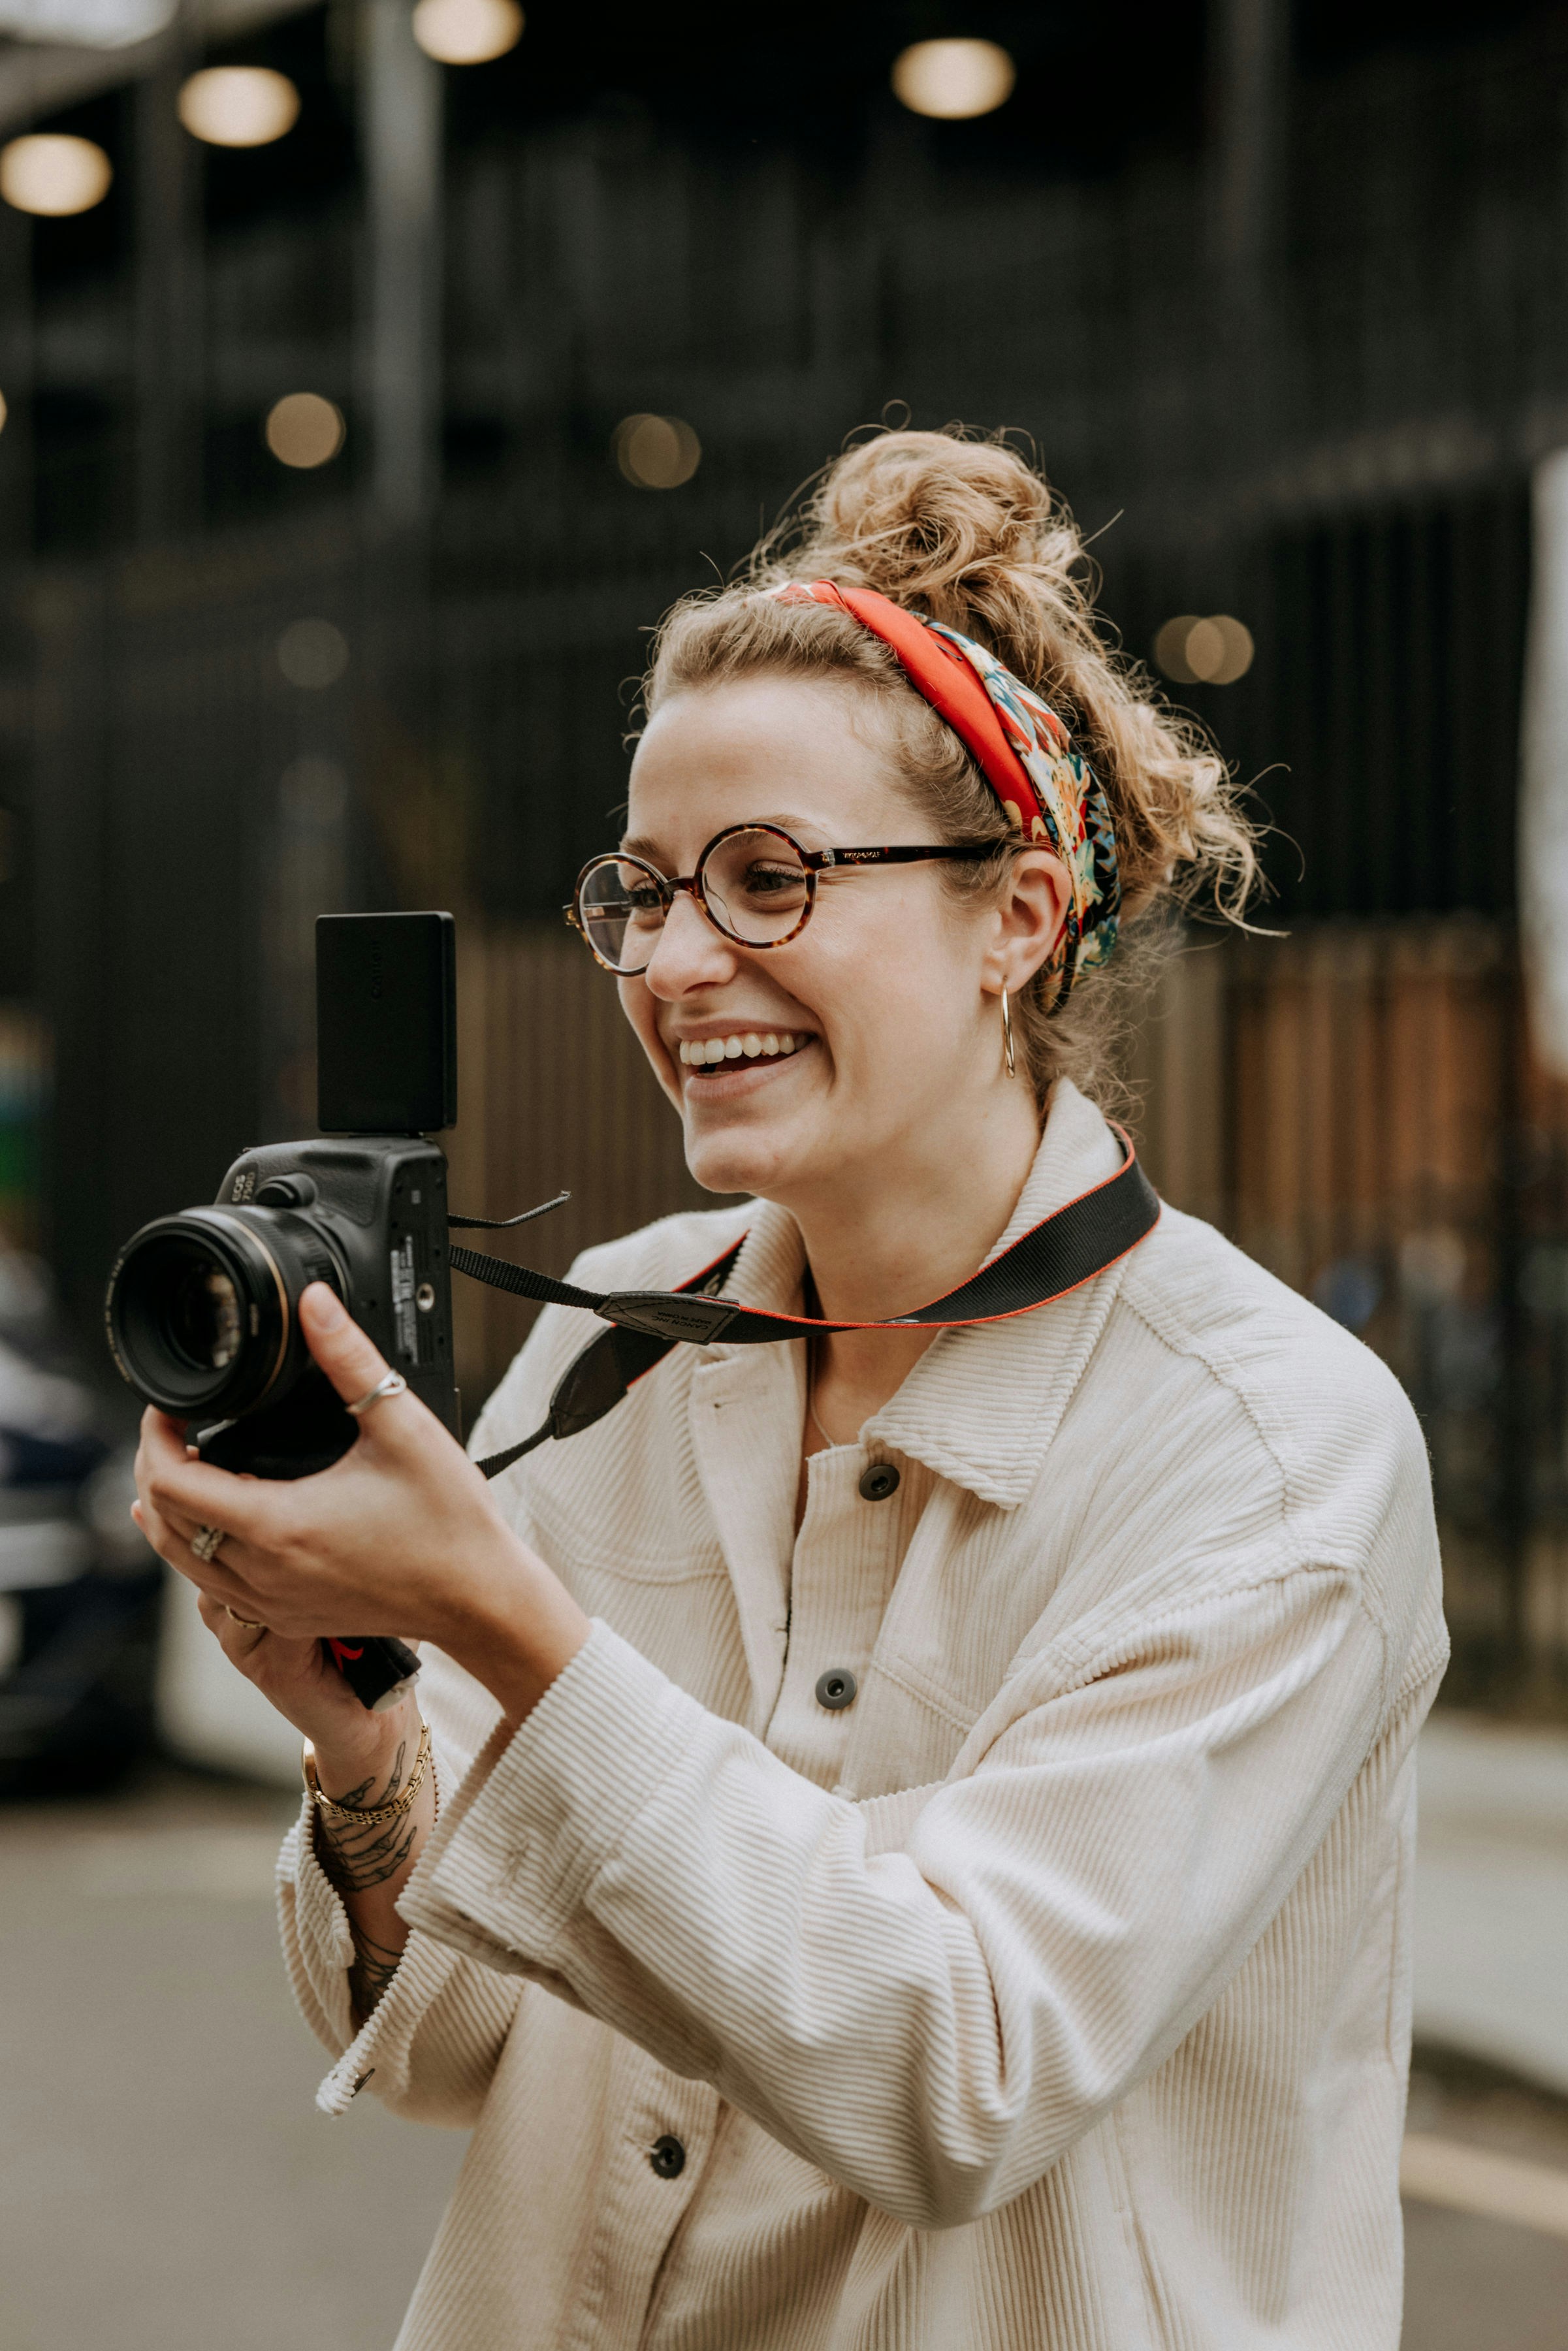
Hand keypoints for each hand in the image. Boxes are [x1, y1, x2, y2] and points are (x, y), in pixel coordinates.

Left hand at [133, 1284, 589, 1726]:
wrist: (479, 1597)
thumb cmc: (449, 1521)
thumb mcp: (403, 1426)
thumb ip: (349, 1359)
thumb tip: (315, 1304)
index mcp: (279, 1523)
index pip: (171, 1483)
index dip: (155, 1437)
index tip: (169, 1408)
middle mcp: (263, 1572)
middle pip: (162, 1523)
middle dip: (154, 1468)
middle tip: (172, 1429)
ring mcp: (271, 1602)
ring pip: (179, 1561)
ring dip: (168, 1513)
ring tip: (182, 1467)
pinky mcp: (286, 1618)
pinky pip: (213, 1588)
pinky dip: (197, 1549)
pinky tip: (218, 1520)